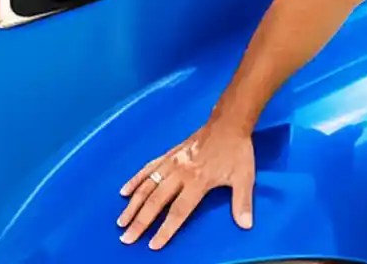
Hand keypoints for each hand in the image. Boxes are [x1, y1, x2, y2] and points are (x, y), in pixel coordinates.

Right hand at [117, 121, 255, 249]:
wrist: (228, 122)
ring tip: (121, 221)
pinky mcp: (169, 154)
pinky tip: (124, 191)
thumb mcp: (245, 177)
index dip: (165, 229)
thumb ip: (242, 202)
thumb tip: (246, 225)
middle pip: (156, 201)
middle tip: (126, 239)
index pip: (178, 211)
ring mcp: (172, 162)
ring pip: (147, 186)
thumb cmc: (237, 151)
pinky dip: (135, 180)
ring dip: (132, 205)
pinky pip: (148, 168)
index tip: (153, 245)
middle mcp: (180, 172)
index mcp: (198, 181)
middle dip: (140, 222)